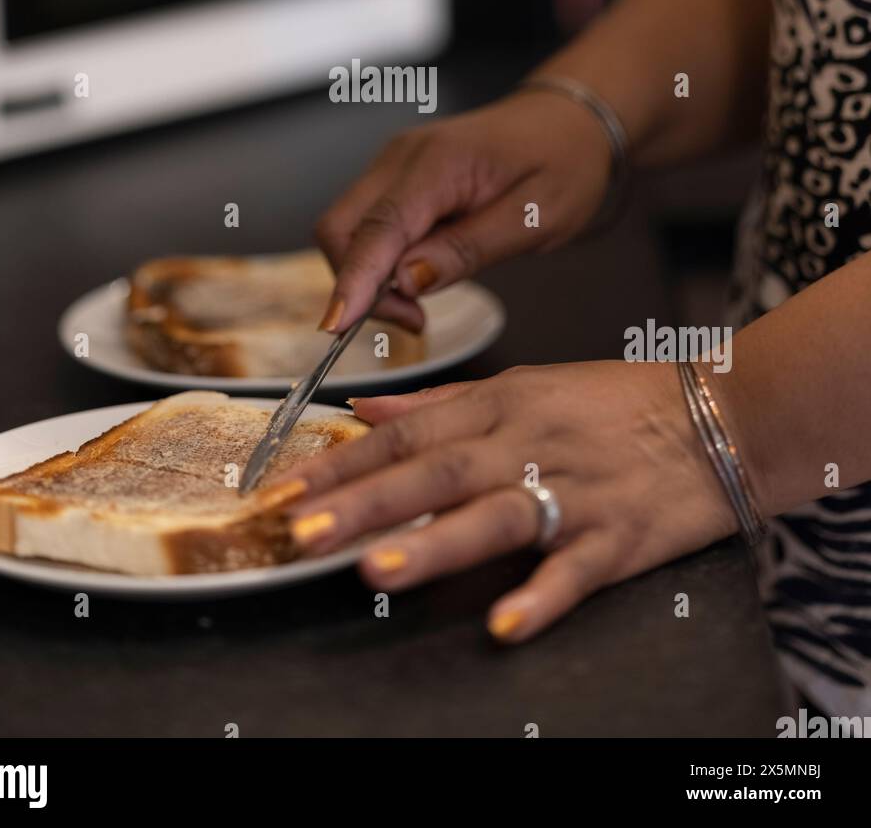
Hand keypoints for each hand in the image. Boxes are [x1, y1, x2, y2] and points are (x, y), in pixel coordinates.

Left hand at [283, 362, 735, 640]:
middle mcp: (528, 443)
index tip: (284, 484)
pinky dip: (541, 595)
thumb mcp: (525, 383)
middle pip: (434, 474)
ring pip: (494, 516)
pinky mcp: (618, 537)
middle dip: (363, 503)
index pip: (406, 434)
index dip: (342, 460)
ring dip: (433, 544)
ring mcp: (573, 491)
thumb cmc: (616, 401)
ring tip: (375, 570)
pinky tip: (505, 623)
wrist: (720, 414)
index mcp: (501, 403)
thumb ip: (440, 404)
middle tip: (300, 528)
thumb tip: (364, 409)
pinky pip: (574, 570)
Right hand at [315, 89, 612, 332]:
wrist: (567, 121)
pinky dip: (377, 261)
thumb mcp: (536, 219)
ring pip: (347, 230)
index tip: (336, 325)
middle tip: (412, 319)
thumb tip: (405, 281)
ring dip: (366, 276)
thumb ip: (468, 250)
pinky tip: (416, 275)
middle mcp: (403, 157)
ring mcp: (394, 164)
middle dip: (357, 284)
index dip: (354, 279)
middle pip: (340, 228)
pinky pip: (366, 226)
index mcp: (441, 161)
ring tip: (419, 303)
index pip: (379, 226)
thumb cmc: (563, 163)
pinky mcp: (395, 178)